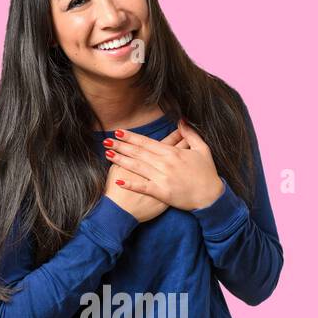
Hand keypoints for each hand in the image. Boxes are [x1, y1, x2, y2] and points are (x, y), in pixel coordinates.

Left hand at [105, 118, 224, 211]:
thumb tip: (182, 120)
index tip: (119, 132)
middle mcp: (165, 164)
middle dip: (121, 146)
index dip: (132, 137)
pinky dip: (130, 184)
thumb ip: (191, 134)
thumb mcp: (202, 149)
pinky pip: (143, 187)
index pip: (147, 142)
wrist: (211, 197)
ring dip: (121, 160)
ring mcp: (162, 178)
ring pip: (137, 167)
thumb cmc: (207, 173)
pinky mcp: (162, 193)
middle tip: (106, 140)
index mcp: (173, 153)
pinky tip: (118, 181)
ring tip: (107, 154)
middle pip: (138, 153)